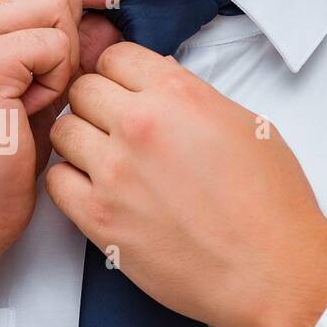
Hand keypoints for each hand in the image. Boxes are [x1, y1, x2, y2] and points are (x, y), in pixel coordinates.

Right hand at [0, 0, 113, 319]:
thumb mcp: (24, 87)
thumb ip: (53, 42)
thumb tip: (102, 10)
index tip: (97, 1)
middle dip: (65, 15)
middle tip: (55, 69)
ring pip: (51, 7)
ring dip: (60, 55)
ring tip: (33, 100)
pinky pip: (54, 43)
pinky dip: (58, 79)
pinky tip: (30, 111)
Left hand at [46, 42, 326, 326]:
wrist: (270, 271)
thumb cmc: (269, 204)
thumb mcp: (243, 124)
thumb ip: (191, 98)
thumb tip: (158, 89)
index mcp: (178, 95)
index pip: (115, 55)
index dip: (118, 72)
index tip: (122, 88)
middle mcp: (140, 127)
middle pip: (82, 89)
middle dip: (95, 103)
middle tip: (112, 124)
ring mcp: (114, 172)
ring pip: (62, 132)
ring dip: (79, 141)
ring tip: (105, 158)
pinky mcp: (99, 218)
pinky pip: (56, 181)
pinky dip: (70, 181)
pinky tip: (96, 189)